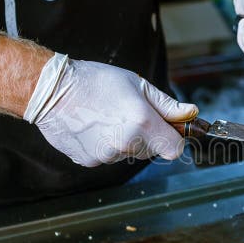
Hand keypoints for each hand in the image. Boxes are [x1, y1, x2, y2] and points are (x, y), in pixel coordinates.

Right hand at [24, 55, 197, 166]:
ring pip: (129, 154)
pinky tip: (94, 127)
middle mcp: (126, 143)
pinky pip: (108, 156)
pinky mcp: (90, 161)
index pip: (174, 149)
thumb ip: (166, 105)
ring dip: (126, 141)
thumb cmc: (95, 81)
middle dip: (148, 136)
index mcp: (143, 123)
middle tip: (130, 114)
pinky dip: (105, 145)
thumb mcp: (137, 85)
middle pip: (152, 151)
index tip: (168, 129)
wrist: (52, 90)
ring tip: (107, 118)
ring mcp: (107, 155)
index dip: (174, 138)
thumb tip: (191, 113)